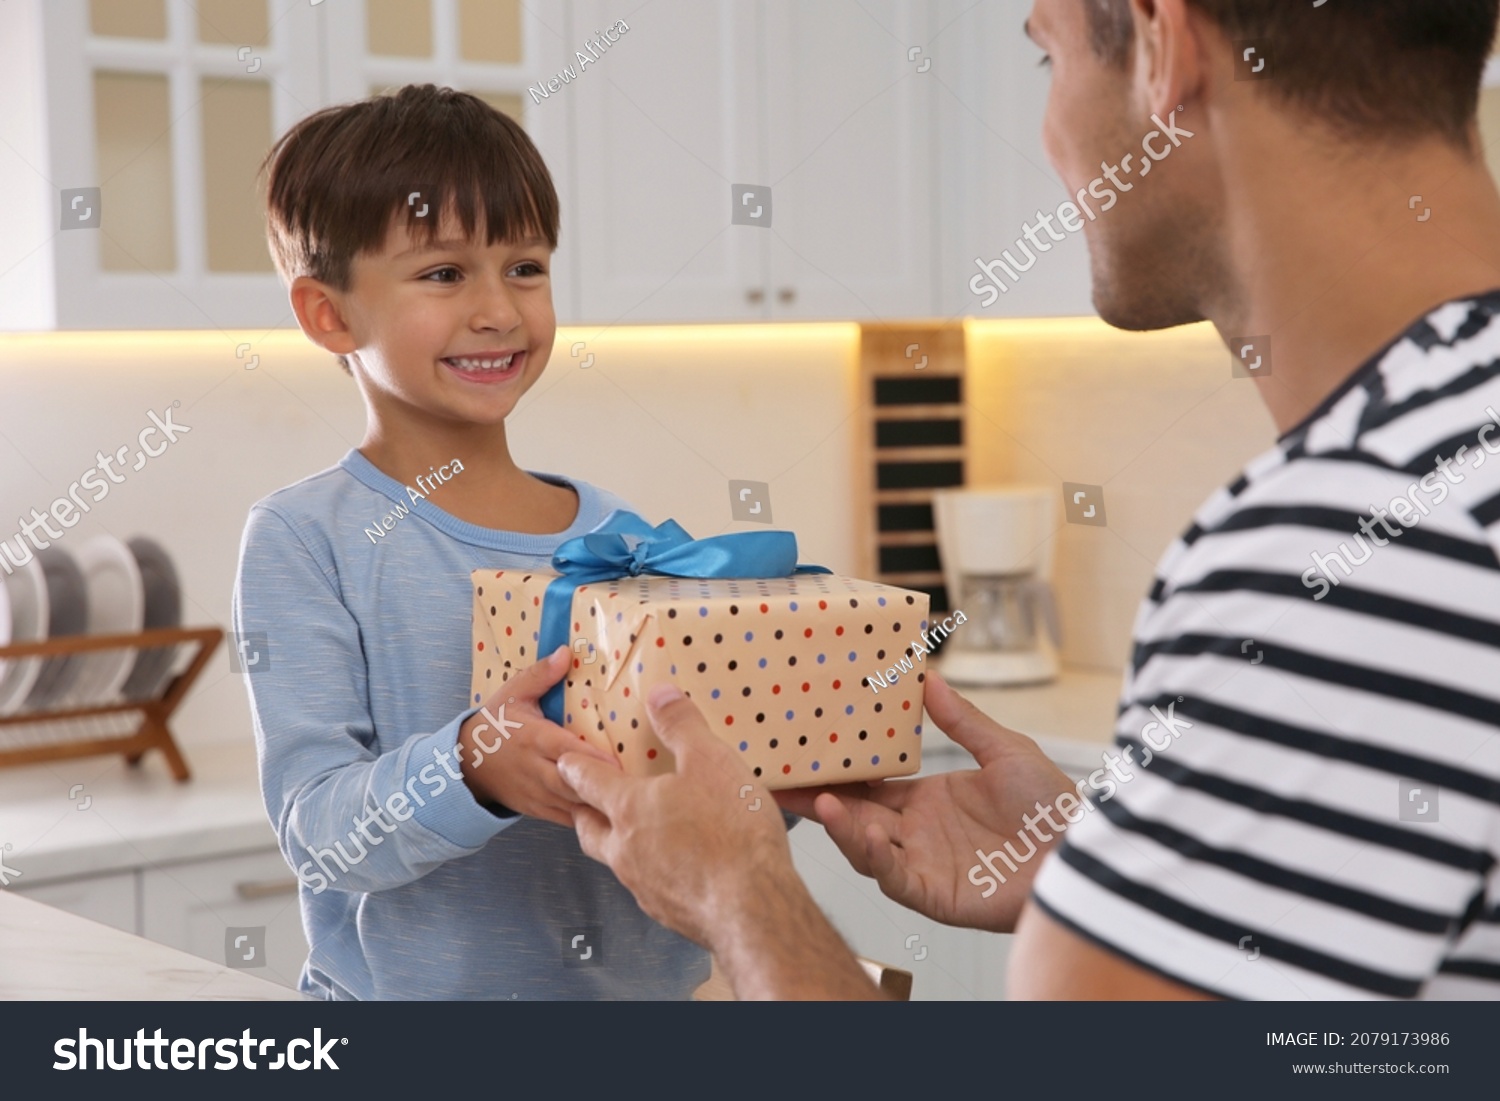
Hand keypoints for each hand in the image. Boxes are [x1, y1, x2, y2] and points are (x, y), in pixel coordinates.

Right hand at [459, 645, 614, 827]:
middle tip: (636, 789)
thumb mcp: (514, 693)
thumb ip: (541, 674)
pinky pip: (565, 819)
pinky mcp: (537, 809)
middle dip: (602, 788)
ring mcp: (536, 793)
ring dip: (599, 807)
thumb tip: (566, 652)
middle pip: (571, 784)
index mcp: (533, 738)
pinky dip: (588, 820)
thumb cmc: (496, 724)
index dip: (590, 759)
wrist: (466, 762)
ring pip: (571, 806)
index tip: (618, 763)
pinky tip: (611, 818)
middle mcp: (535, 769)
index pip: (564, 750)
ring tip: (631, 807)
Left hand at [557, 682, 800, 950]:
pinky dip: (653, 870)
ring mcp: (643, 886)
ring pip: (616, 860)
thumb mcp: (711, 760)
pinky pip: (648, 886)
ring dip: (619, 843)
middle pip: (588, 829)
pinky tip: (677, 864)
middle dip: (584, 812)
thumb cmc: (730, 831)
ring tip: (639, 831)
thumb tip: (660, 693)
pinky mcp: (667, 911)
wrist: (752, 910)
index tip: (565, 760)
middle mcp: (625, 850)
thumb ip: (682, 725)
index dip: (575, 766)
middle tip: (588, 801)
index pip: (587, 782)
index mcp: (628, 809)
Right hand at [774, 671, 1075, 932]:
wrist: (1077, 853)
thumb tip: (929, 677)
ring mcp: (921, 864)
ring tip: (821, 800)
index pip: (869, 784)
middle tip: (778, 780)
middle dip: (817, 799)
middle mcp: (915, 833)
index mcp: (926, 799)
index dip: (838, 771)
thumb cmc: (1050, 806)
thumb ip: (963, 720)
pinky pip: (891, 877)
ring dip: (839, 825)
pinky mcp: (932, 894)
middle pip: (853, 815)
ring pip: (863, 847)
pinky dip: (870, 855)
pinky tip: (858, 830)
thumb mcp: (1005, 751)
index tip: (805, 751)